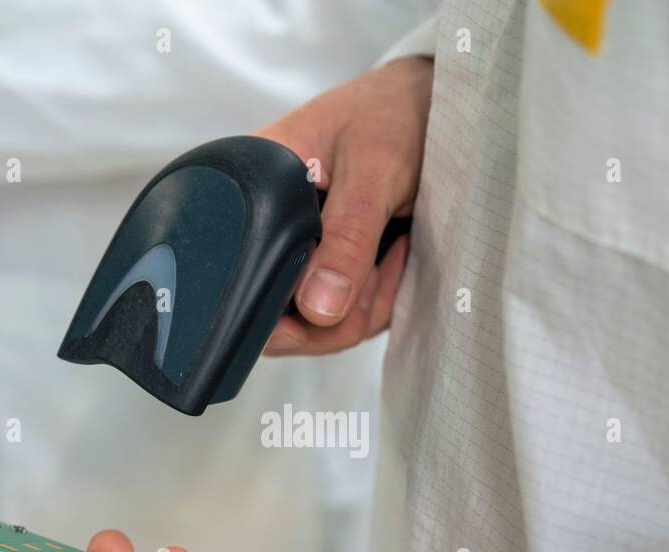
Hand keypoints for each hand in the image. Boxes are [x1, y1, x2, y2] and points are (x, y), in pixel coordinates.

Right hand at [257, 55, 432, 355]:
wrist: (431, 106)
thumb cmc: (393, 114)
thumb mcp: (374, 170)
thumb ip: (347, 239)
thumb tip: (318, 309)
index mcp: (250, 196)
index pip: (236, 277)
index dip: (273, 311)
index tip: (324, 308)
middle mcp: (263, 235)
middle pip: (275, 321)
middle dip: (334, 314)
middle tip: (380, 260)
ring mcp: (296, 261)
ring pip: (316, 329)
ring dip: (363, 306)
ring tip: (391, 248)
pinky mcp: (326, 276)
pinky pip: (343, 320)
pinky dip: (375, 301)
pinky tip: (394, 257)